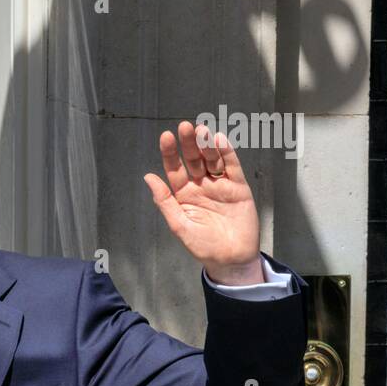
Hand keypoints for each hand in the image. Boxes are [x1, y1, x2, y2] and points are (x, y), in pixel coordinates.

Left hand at [144, 121, 262, 285]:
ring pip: (212, 160)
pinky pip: (232, 167)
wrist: (231, 259)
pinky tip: (220, 140)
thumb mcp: (179, 225)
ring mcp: (220, 185)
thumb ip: (165, 201)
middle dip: (188, 143)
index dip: (170, 153)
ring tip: (202, 131)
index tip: (166, 136)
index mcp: (183, 194)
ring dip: (207, 145)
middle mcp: (201, 186)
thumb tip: (148, 177)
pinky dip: (227, 153)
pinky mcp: (238, 187)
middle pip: (193, 160)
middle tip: (184, 126)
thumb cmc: (202, 245)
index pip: (174, 169)